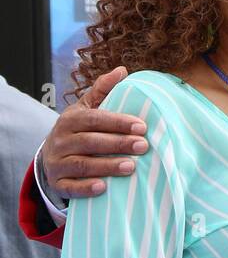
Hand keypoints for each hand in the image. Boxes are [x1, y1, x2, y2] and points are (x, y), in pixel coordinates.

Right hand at [40, 67, 148, 199]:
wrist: (53, 155)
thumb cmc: (79, 129)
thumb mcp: (87, 108)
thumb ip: (103, 90)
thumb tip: (122, 70)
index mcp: (71, 119)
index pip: (95, 119)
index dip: (118, 122)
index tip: (142, 126)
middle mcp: (60, 140)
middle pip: (90, 141)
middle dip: (118, 144)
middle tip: (143, 146)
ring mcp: (57, 162)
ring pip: (82, 164)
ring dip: (107, 166)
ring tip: (131, 167)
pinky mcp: (57, 182)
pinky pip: (70, 186)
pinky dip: (86, 188)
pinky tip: (103, 188)